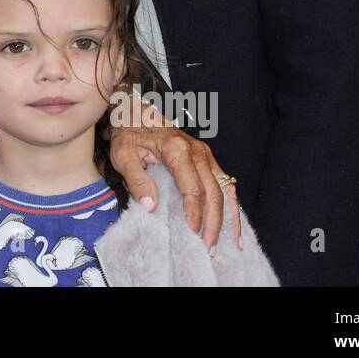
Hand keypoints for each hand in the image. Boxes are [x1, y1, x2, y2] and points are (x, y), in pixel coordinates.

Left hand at [108, 91, 242, 251]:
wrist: (135, 110)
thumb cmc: (129, 132)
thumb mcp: (124, 154)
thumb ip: (137, 179)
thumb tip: (150, 206)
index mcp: (177, 151)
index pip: (193, 189)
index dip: (195, 214)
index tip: (192, 234)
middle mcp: (198, 152)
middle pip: (214, 193)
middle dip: (214, 223)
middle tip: (208, 248)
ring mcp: (206, 155)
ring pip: (225, 189)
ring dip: (228, 218)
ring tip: (227, 243)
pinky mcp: (207, 158)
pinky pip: (225, 184)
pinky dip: (232, 206)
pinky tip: (234, 225)